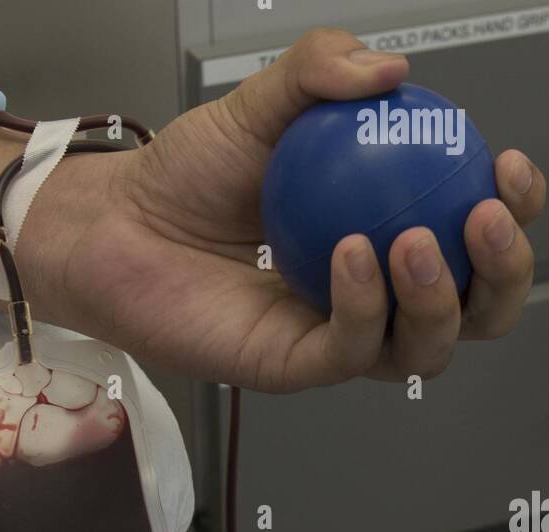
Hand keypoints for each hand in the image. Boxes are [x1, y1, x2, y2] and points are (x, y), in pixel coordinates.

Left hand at [27, 28, 544, 390]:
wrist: (116, 225)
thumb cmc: (184, 177)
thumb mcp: (260, 105)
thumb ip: (320, 73)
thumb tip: (390, 70)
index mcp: (384, 234)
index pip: (473, 241)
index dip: (511, 213)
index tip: (502, 165)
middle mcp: (371, 295)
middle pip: (473, 313)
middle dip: (503, 275)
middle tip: (481, 218)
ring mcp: (333, 337)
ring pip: (423, 349)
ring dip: (439, 298)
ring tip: (414, 238)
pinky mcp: (291, 366)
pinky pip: (349, 351)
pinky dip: (363, 306)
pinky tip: (354, 252)